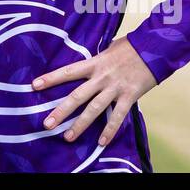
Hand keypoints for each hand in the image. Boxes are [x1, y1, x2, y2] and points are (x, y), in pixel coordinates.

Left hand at [31, 35, 157, 146]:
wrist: (155, 47)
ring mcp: (115, 88)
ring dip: (80, 125)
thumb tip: (87, 65)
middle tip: (47, 124)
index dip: (51, 78)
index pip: (68, 71)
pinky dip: (110, 130)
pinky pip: (118, 116)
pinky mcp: (129, 96)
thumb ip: (97, 60)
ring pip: (94, 109)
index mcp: (95, 63)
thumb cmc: (131, 47)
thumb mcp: (109, 49)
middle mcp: (102, 77)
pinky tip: (101, 142)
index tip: (34, 85)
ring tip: (68, 137)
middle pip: (77, 96)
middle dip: (60, 111)